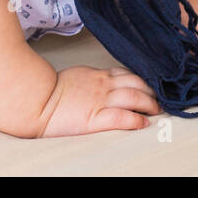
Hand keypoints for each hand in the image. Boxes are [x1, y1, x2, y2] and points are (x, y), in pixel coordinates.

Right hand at [36, 65, 162, 136]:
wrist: (36, 101)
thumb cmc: (50, 91)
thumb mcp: (75, 76)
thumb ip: (91, 78)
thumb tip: (99, 83)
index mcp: (97, 75)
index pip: (126, 73)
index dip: (142, 80)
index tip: (150, 85)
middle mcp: (103, 85)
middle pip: (136, 83)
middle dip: (152, 90)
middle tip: (161, 98)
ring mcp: (101, 100)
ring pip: (135, 97)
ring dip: (150, 104)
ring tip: (158, 111)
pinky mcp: (96, 118)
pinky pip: (123, 117)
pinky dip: (137, 120)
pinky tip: (144, 124)